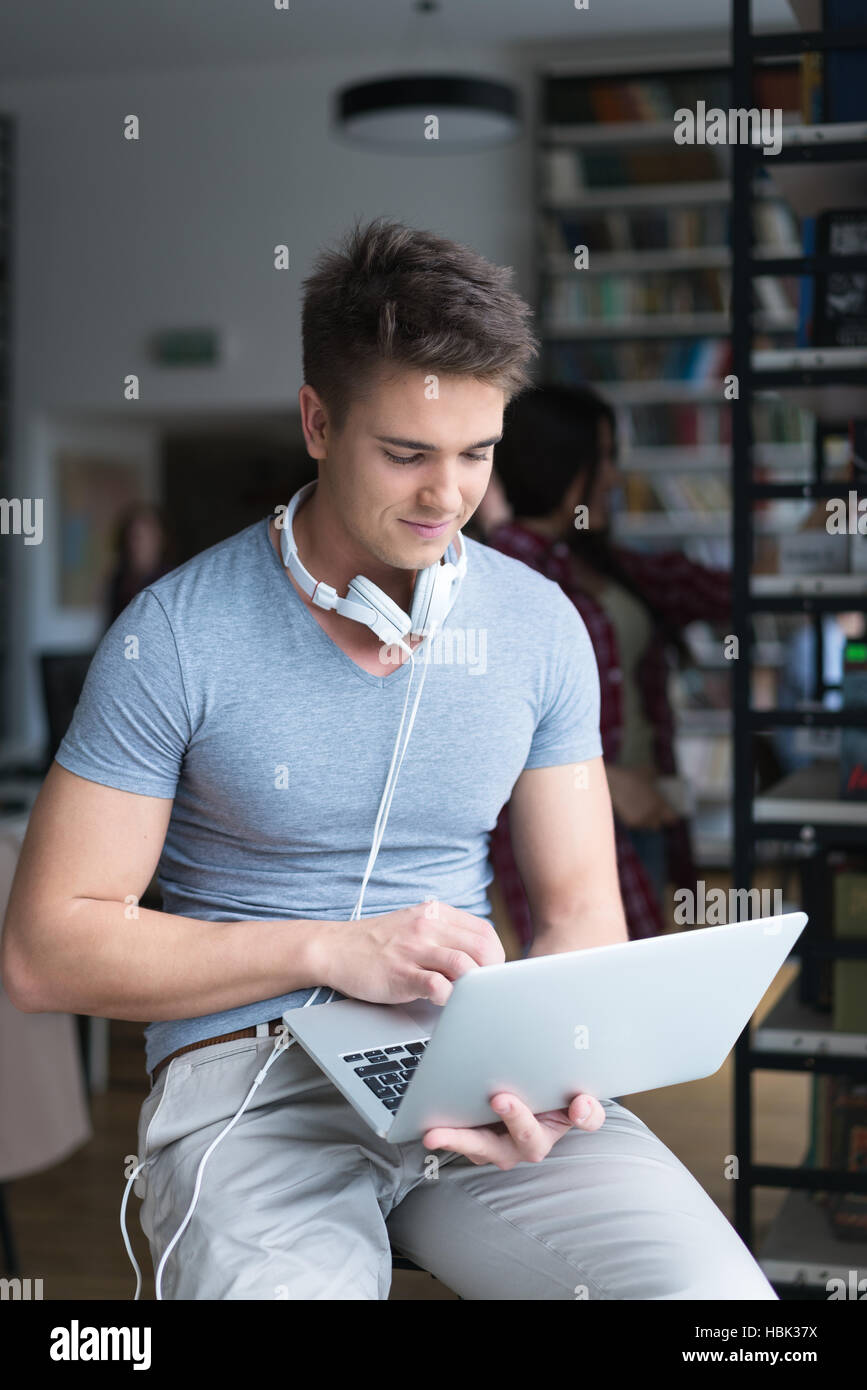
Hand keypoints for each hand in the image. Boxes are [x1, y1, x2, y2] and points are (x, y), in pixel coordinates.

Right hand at [315, 901, 504, 1006]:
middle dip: (492, 974)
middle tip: (485, 991)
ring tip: (468, 998)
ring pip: (464, 964)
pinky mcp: (400, 973)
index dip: (496, 956)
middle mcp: (428, 926)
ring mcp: (414, 949)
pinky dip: (447, 997)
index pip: (485, 931)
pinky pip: (437, 985)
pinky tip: (442, 1001)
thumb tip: (480, 957)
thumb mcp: (415, 923)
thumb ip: (445, 933)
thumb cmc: (378, 943)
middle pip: (483, 947)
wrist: (335, 948)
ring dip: (473, 986)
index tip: (492, 974)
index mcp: (436, 913)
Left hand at [422, 1091, 605, 1169]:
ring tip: (435, 1133)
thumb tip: (582, 1105)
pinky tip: (424, 1120)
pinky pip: (456, 1138)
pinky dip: (442, 1130)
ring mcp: (493, 1145)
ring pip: (477, 1145)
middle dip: (511, 1119)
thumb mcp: (572, 1101)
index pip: (574, 1122)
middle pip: (517, 1139)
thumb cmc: (544, 1101)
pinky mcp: (469, 1140)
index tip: (577, 1103)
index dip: (577, 1114)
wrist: (520, 1102)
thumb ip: (586, 1109)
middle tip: (501, 1097)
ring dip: (457, 1137)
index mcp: (550, 1132)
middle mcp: (522, 1144)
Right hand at [607, 766, 679, 829]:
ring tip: (648, 813)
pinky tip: (637, 812)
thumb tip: (662, 780)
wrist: (612, 782)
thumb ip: (658, 779)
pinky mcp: (630, 822)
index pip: (672, 818)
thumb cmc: (631, 775)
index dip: (673, 816)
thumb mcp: (649, 772)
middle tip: (659, 813)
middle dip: (661, 819)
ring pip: (648, 825)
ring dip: (650, 821)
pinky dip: (639, 820)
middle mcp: (651, 815)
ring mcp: (640, 820)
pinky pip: (639, 824)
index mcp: (659, 804)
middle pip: (660, 824)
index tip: (672, 813)